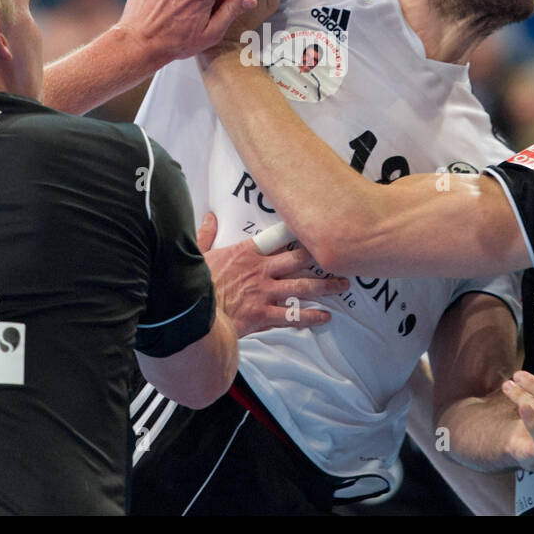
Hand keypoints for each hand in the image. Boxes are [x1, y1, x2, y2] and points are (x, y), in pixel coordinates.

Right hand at [196, 212, 349, 338]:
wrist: (191, 313)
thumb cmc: (194, 284)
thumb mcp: (197, 254)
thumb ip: (206, 234)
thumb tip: (209, 216)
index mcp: (247, 253)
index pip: (277, 238)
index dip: (297, 233)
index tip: (313, 228)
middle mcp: (262, 270)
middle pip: (299, 260)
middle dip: (320, 257)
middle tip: (338, 256)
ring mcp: (265, 292)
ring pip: (302, 287)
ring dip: (325, 286)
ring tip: (343, 285)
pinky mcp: (263, 314)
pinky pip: (293, 315)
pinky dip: (311, 316)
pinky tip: (326, 317)